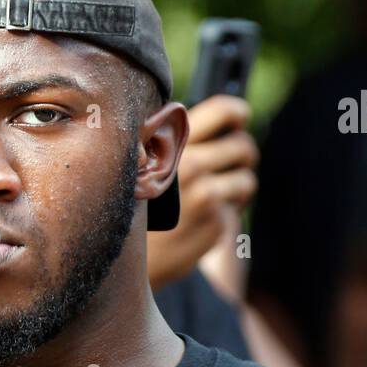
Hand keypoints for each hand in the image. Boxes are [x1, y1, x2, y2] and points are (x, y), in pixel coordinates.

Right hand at [147, 93, 257, 291]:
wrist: (120, 255)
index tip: (240, 119)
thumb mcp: (140, 162)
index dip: (238, 112)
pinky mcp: (215, 224)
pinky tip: (203, 215)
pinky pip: (234, 208)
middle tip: (233, 163)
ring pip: (246, 180)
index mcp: (172, 143)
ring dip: (238, 184)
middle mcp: (191, 166)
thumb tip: (217, 119)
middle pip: (243, 146)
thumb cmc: (129, 203)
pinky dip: (225, 210)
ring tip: (218, 191)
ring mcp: (205, 197)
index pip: (224, 111)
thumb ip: (170, 141)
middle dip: (243, 155)